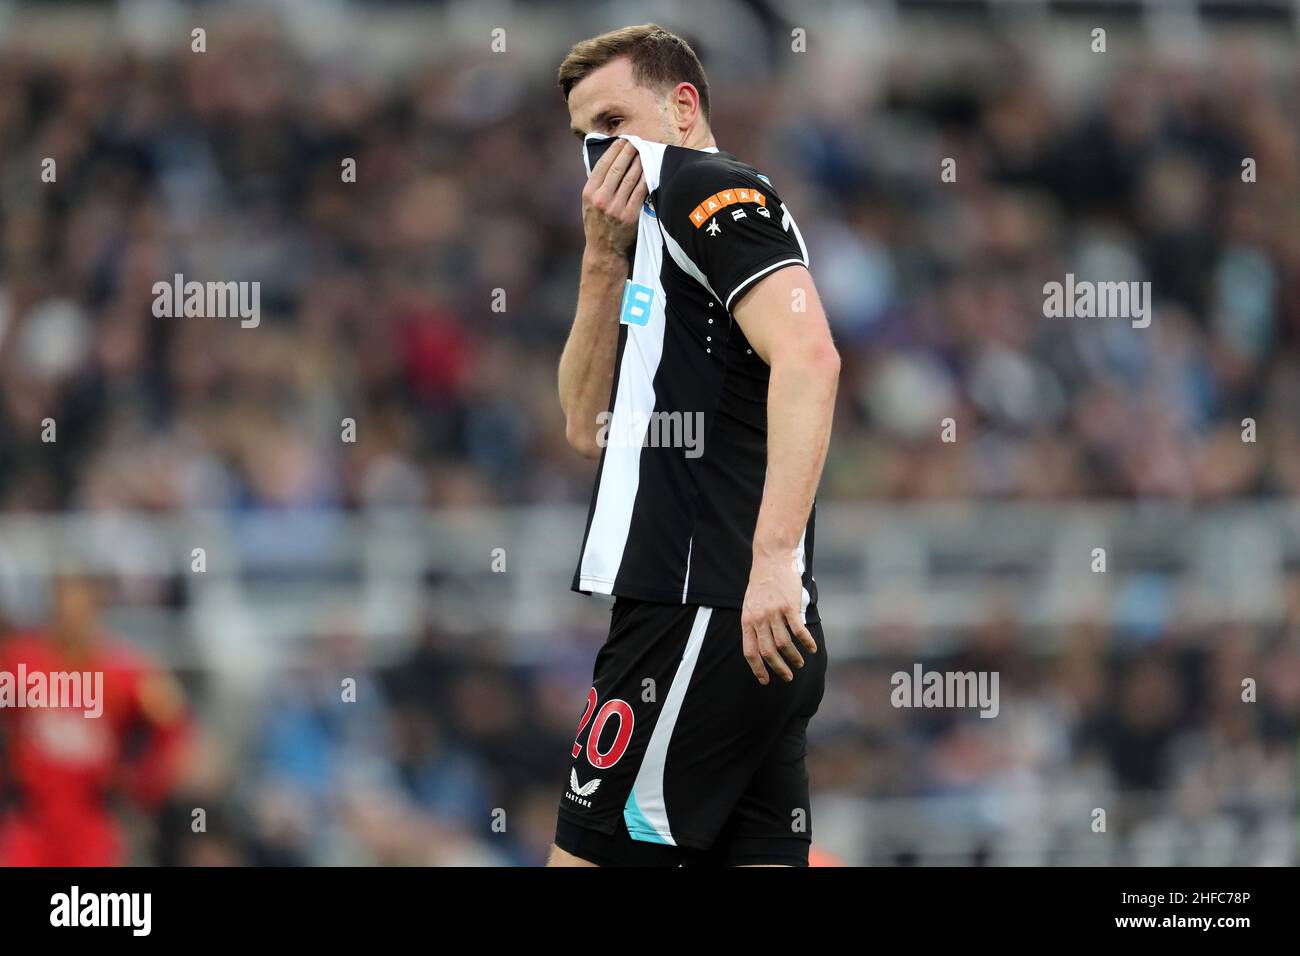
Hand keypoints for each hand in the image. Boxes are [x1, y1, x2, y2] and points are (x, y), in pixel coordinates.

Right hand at [582, 139, 646, 260]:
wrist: (603, 250)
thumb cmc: (597, 223)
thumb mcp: (588, 203)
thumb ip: (596, 184)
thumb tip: (608, 160)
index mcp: (589, 193)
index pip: (603, 165)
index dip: (614, 150)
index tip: (622, 141)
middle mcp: (601, 199)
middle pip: (617, 168)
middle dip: (628, 152)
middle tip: (636, 141)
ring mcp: (616, 208)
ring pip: (630, 178)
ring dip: (638, 162)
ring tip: (644, 151)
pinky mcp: (630, 216)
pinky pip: (640, 192)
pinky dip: (645, 178)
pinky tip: (649, 169)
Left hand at [741, 548, 817, 684]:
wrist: (771, 559)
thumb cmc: (762, 582)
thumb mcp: (750, 604)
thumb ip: (754, 623)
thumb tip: (760, 645)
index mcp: (747, 620)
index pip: (750, 651)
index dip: (757, 668)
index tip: (765, 680)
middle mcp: (759, 618)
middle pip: (768, 651)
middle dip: (778, 668)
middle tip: (787, 676)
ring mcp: (774, 612)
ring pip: (784, 643)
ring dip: (793, 657)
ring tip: (800, 663)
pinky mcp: (789, 606)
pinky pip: (798, 630)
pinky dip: (806, 642)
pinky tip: (812, 649)